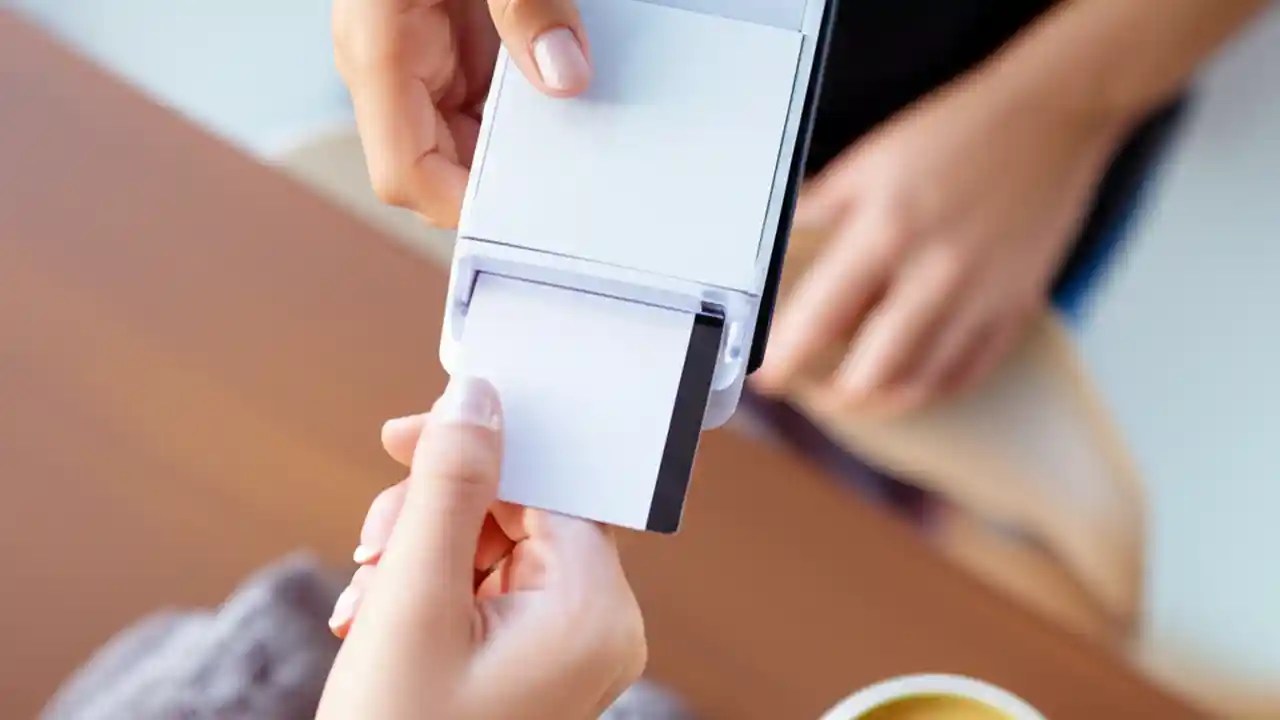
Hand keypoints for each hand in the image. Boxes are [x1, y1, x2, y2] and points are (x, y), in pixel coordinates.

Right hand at [317, 377, 645, 719]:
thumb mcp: (414, 599)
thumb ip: (449, 486)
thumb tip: (476, 398)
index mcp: (595, 609)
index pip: (548, 483)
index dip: (475, 449)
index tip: (404, 437)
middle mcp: (596, 626)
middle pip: (516, 512)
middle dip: (432, 517)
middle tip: (373, 553)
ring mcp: (565, 648)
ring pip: (491, 548)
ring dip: (418, 555)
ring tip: (367, 600)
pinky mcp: (532, 661)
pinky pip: (485, 590)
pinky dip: (427, 590)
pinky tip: (378, 617)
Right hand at [333, 0, 591, 226]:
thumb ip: (524, 7)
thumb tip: (566, 76)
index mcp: (377, 51)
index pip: (405, 175)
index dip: (463, 207)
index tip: (530, 214)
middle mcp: (387, 66)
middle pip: (439, 171)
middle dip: (504, 183)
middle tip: (574, 189)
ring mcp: (416, 59)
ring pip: (466, 145)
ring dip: (521, 151)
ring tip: (581, 147)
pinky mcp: (446, 46)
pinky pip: (483, 106)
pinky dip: (525, 116)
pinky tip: (569, 107)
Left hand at [755, 71, 1124, 413]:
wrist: (1050, 118)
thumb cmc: (954, 133)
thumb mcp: (868, 162)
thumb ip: (817, 212)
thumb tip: (773, 249)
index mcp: (886, 232)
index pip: (821, 318)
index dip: (787, 358)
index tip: (767, 377)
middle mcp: (934, 275)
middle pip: (871, 373)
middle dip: (830, 394)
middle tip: (808, 387)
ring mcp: (981, 298)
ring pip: (920, 386)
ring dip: (877, 400)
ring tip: (849, 392)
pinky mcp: (1016, 308)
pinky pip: (967, 374)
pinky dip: (931, 389)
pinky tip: (907, 383)